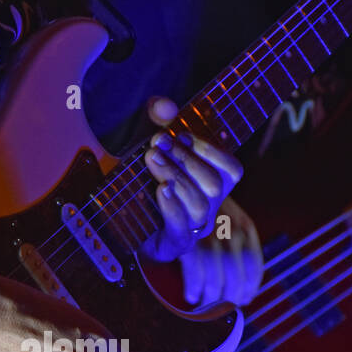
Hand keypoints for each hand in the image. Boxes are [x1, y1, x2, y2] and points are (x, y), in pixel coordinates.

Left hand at [141, 96, 243, 260]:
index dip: (211, 151)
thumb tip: (163, 107)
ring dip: (176, 177)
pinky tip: (160, 189)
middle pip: (214, 186)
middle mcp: (208, 208)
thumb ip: (156, 120)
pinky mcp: (172, 244)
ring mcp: (192, 228)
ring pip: (199, 205)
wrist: (119, 220)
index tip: (182, 134)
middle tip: (158, 142)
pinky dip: (171, 205)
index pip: (232, 170)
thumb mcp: (149, 143)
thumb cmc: (141, 178)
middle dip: (186, 160)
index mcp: (212, 184)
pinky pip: (181, 227)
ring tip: (152, 159)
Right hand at [180, 196, 263, 307]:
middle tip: (222, 306)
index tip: (245, 299)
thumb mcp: (228, 216)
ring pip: (216, 278)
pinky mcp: (190, 240)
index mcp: (245, 227)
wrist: (181, 179)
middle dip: (230, 297)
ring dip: (211, 297)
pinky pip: (195, 272)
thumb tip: (242, 278)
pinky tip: (192, 296)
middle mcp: (231, 232)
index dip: (251, 286)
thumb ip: (237, 240)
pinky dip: (194, 288)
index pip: (254, 264)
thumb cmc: (203, 206)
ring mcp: (211, 235)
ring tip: (205, 304)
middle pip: (237, 276)